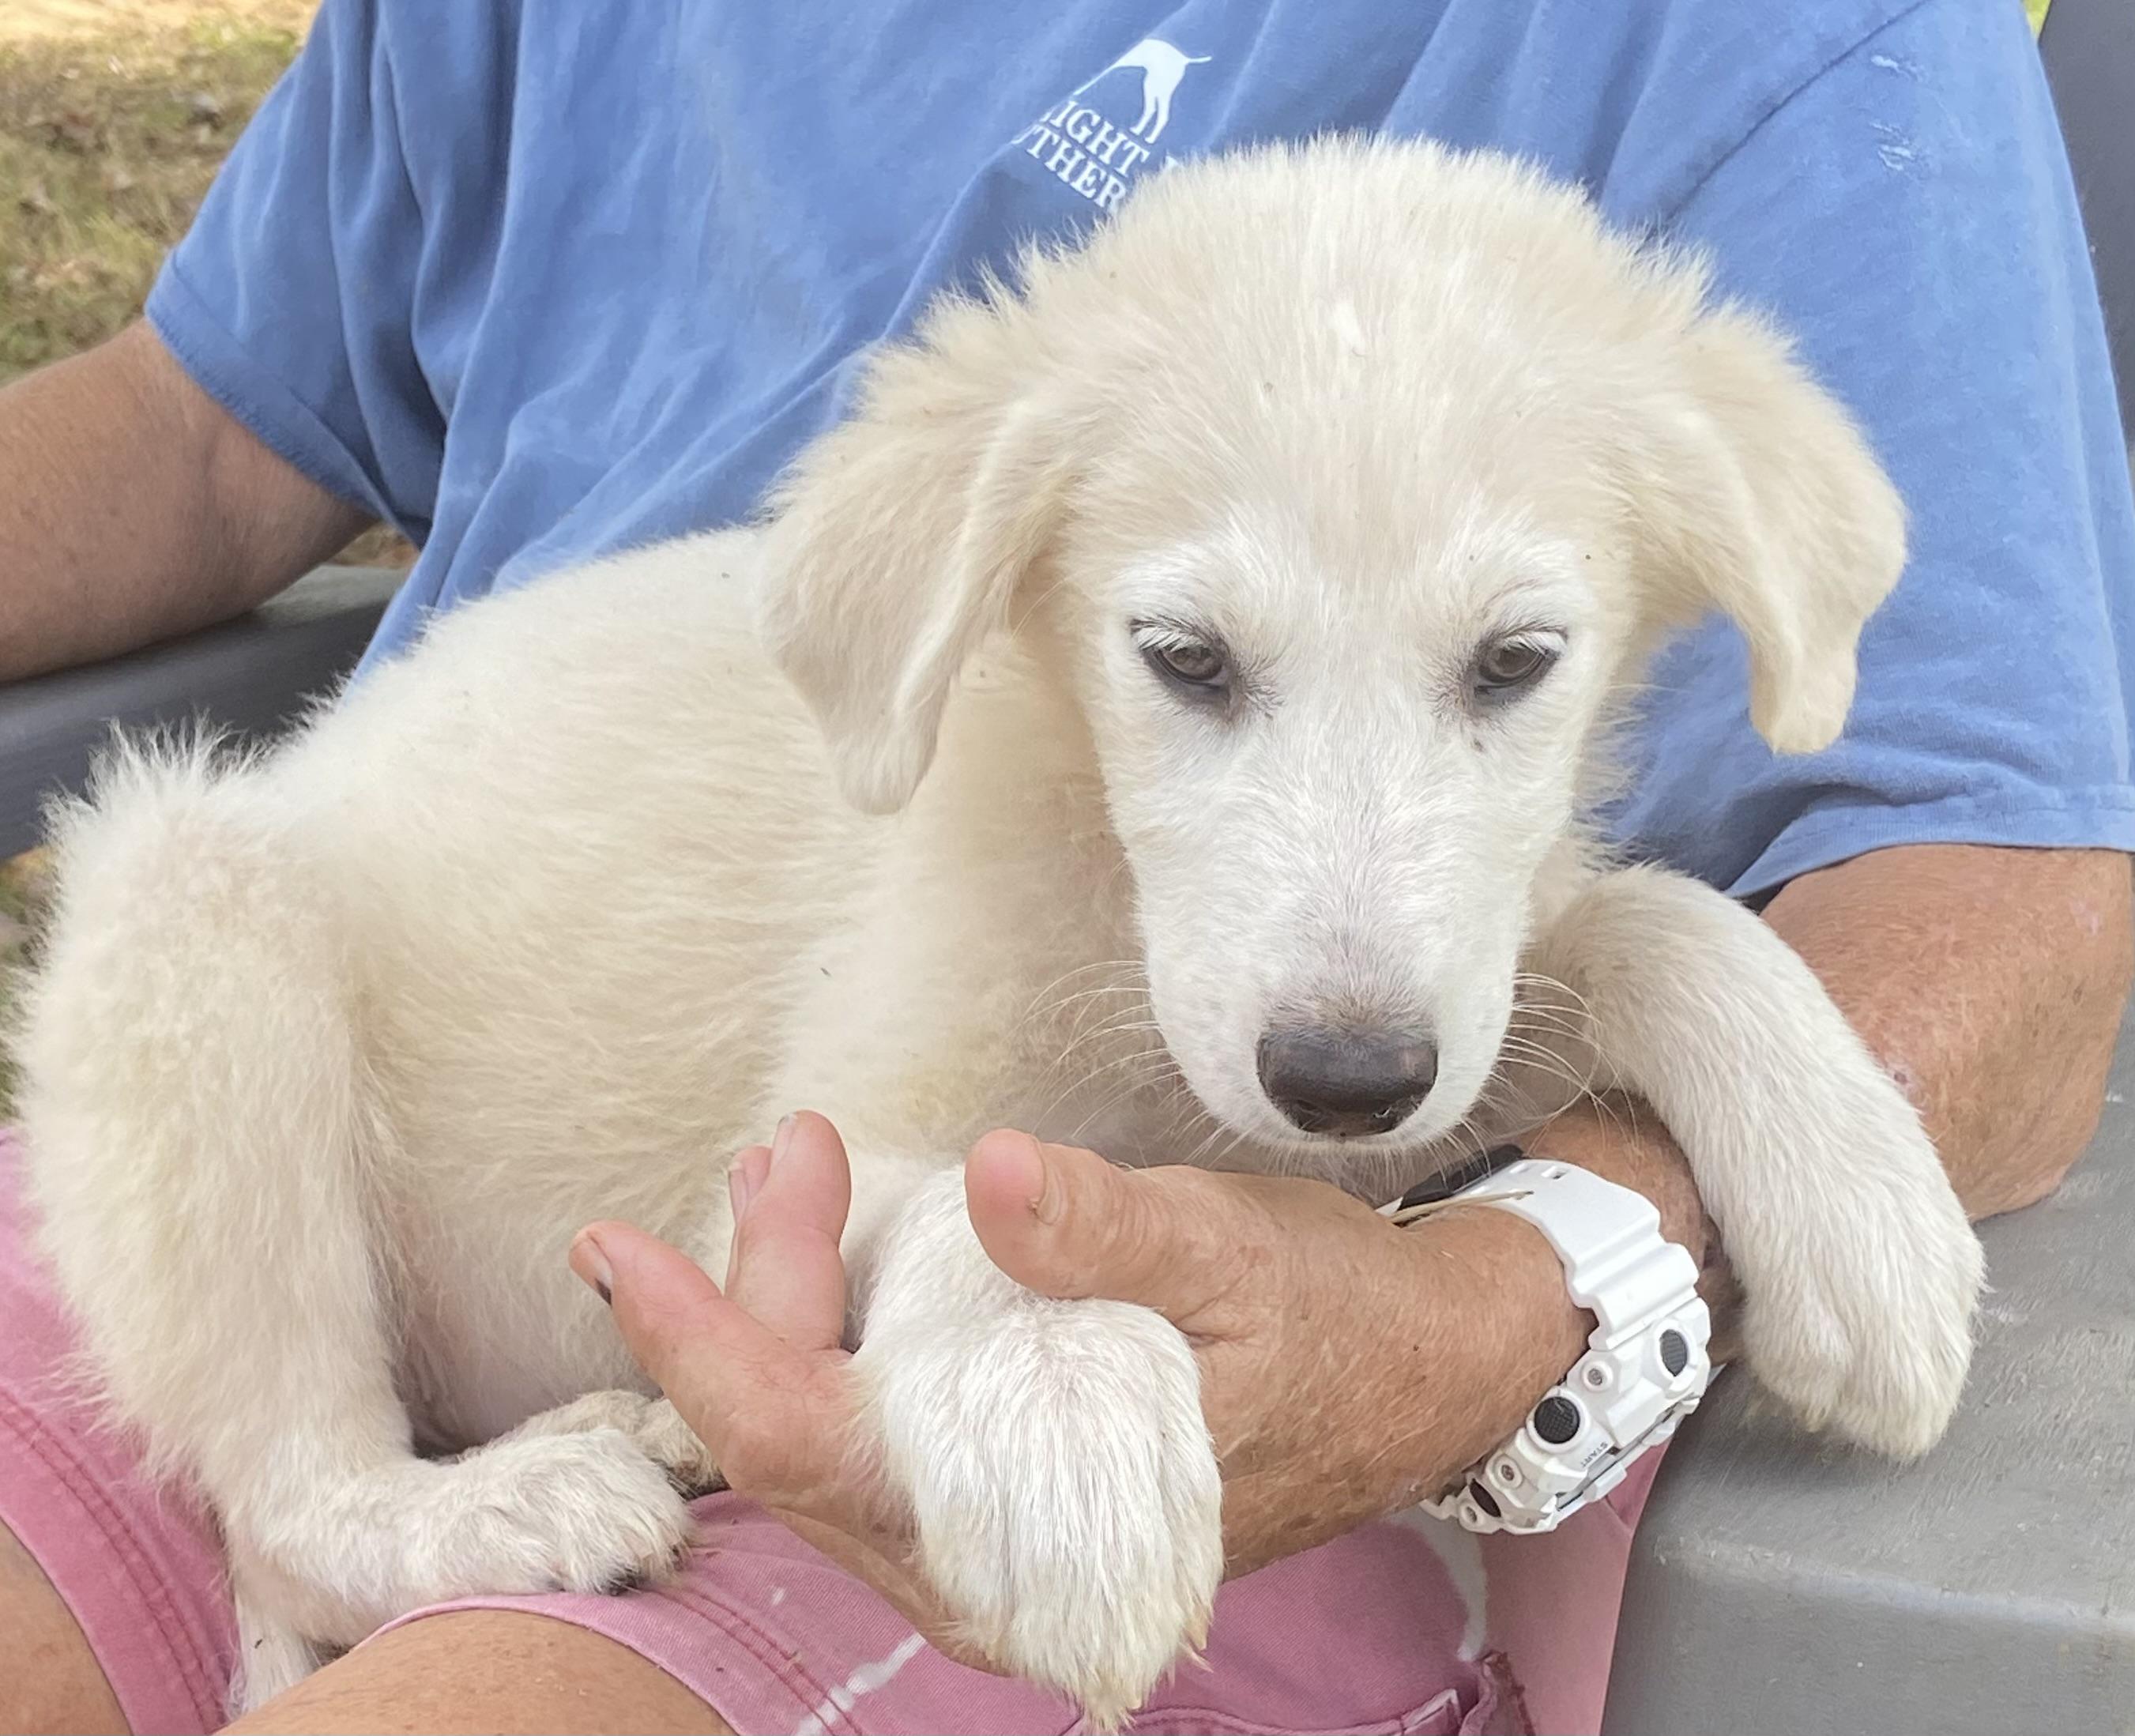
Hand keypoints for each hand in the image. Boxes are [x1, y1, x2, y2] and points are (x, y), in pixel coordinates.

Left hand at [576, 1109, 1650, 1601]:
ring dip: (796, 1292)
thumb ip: (1105, 1229)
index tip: (623, 1248)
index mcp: (1025, 1539)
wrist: (1428, 1372)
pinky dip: (846, 1316)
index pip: (804, 1450)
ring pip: (830, 1422)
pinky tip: (852, 1230)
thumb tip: (993, 1174)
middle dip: (763, 1282)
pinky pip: (881, 1410)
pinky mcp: (1007, 1482)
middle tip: (793, 1147)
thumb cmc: (1335, 1328)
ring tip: (801, 1166)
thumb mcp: (1230, 1256)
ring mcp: (989, 1530)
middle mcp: (983, 1561)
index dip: (702, 1346)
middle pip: (798, 1429)